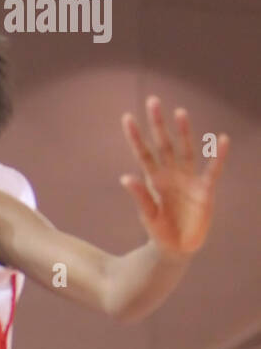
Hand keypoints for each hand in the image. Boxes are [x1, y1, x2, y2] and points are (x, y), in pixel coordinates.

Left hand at [120, 96, 228, 255]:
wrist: (177, 248)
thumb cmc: (158, 230)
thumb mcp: (147, 214)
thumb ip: (140, 196)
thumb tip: (125, 177)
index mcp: (154, 179)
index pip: (143, 153)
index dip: (136, 136)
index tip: (127, 117)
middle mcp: (171, 174)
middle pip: (164, 144)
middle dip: (158, 124)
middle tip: (153, 100)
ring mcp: (188, 180)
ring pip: (186, 150)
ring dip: (184, 132)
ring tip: (180, 112)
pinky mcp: (205, 190)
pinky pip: (213, 170)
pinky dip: (219, 156)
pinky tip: (222, 140)